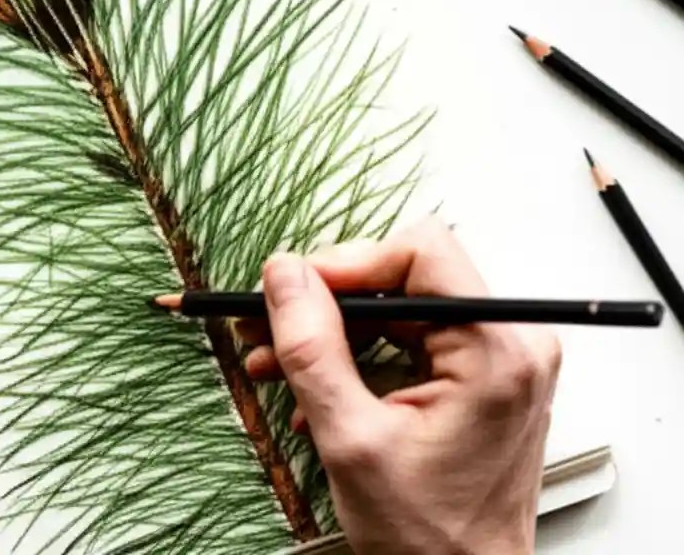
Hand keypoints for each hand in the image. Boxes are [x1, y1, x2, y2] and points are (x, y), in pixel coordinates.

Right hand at [245, 218, 560, 554]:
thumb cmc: (430, 537)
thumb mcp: (351, 438)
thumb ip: (313, 348)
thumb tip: (285, 275)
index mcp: (496, 353)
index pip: (421, 251)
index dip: (348, 263)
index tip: (294, 288)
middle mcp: (511, 346)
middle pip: (405, 278)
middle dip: (327, 303)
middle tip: (268, 326)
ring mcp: (498, 361)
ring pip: (398, 308)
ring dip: (332, 334)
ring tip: (276, 364)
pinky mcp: (480, 377)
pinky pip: (408, 340)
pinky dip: (356, 357)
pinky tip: (315, 390)